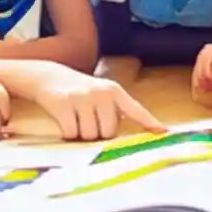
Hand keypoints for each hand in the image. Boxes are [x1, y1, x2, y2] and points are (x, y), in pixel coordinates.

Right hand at [24, 64, 164, 139]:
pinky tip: (64, 120)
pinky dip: (67, 133)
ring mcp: (82, 97)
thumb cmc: (79, 92)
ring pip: (90, 135)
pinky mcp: (64, 104)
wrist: (48, 76)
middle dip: (97, 133)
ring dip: (81, 134)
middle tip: (87, 120)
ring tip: (76, 118)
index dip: (149, 122)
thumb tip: (131, 133)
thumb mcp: (101, 94)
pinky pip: (71, 133)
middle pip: (108, 132)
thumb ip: (116, 110)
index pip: (135, 109)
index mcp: (114, 91)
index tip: (163, 132)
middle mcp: (101, 93)